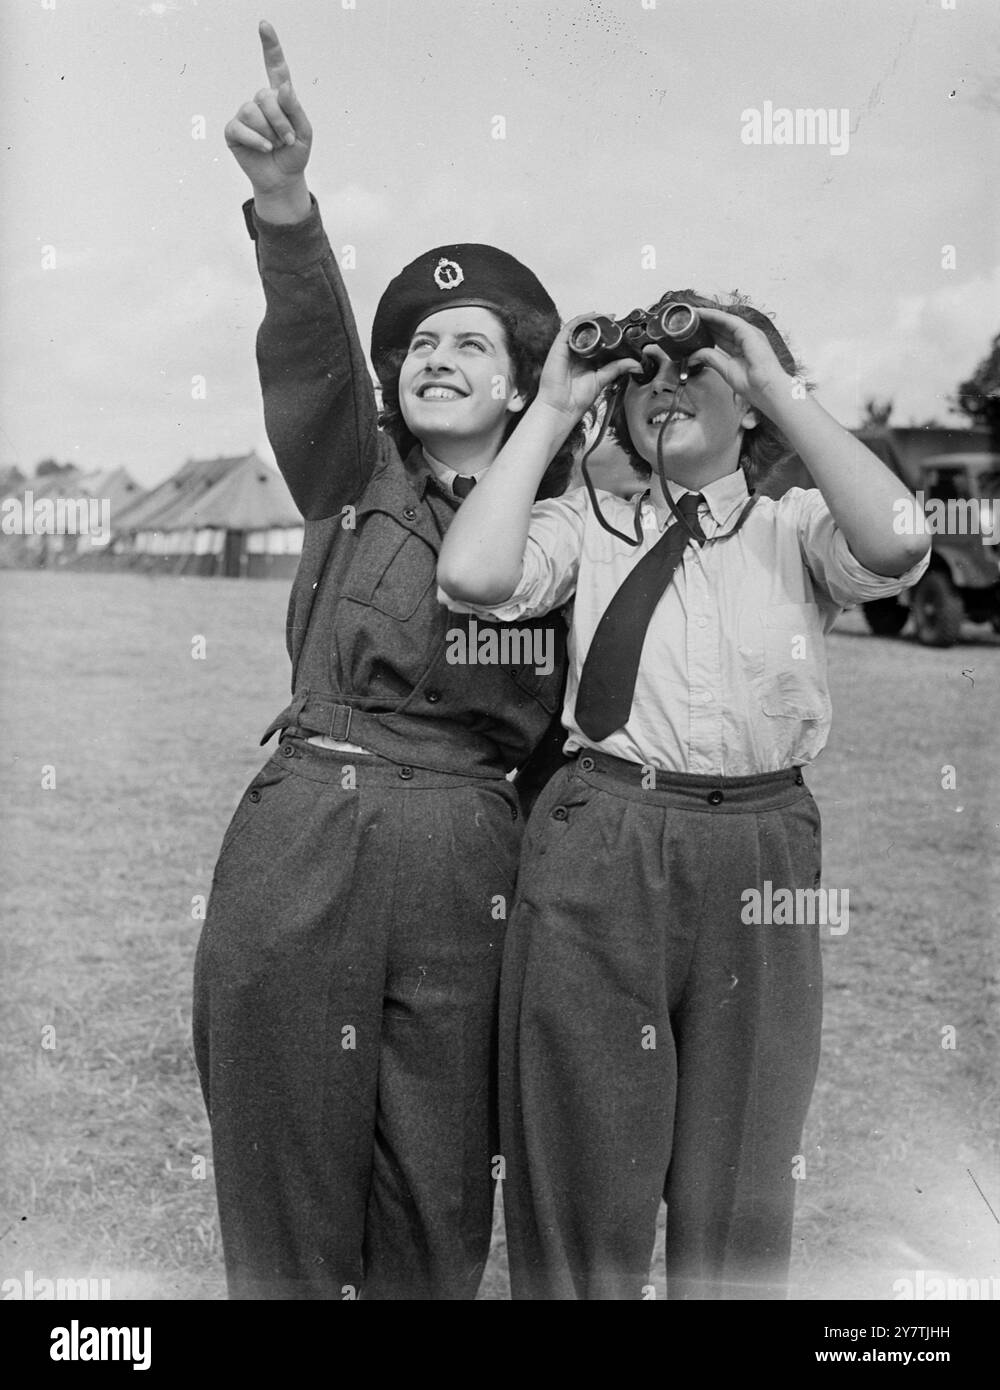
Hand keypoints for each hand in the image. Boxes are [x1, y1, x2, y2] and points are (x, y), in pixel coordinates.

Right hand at [224, 21, 312, 196]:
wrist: (283, 179)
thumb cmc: (295, 154)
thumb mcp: (304, 132)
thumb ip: (295, 108)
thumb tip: (283, 87)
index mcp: (280, 97)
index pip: (275, 67)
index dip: (270, 46)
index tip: (264, 25)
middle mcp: (260, 102)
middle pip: (265, 95)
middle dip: (281, 121)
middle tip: (287, 140)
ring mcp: (245, 115)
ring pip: (252, 111)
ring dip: (270, 132)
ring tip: (275, 145)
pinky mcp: (233, 131)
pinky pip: (241, 127)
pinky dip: (256, 140)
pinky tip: (265, 149)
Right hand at [536, 314, 639, 422]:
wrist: (561, 408)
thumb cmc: (576, 399)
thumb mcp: (602, 379)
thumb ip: (617, 369)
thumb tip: (635, 364)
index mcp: (585, 360)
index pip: (596, 341)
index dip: (606, 332)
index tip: (618, 327)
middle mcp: (575, 353)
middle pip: (588, 332)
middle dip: (601, 323)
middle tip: (613, 319)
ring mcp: (566, 349)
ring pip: (579, 328)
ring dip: (592, 319)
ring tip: (605, 316)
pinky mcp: (558, 347)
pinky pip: (569, 328)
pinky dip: (581, 321)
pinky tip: (591, 317)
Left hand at [687, 306, 791, 407]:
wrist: (768, 390)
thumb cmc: (754, 385)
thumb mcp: (725, 370)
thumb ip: (711, 359)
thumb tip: (692, 356)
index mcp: (741, 349)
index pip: (720, 336)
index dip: (706, 331)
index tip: (691, 328)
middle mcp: (746, 338)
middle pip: (721, 326)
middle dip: (705, 321)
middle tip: (687, 317)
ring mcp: (749, 334)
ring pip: (724, 320)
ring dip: (708, 315)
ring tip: (692, 312)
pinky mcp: (750, 332)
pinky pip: (729, 320)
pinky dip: (715, 316)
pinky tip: (702, 313)